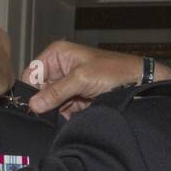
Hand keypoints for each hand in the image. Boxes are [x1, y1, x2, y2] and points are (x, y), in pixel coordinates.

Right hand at [23, 42, 170, 118]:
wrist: (139, 83)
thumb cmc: (116, 71)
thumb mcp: (82, 78)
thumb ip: (56, 91)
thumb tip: (34, 104)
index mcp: (57, 54)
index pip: (31, 73)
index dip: (31, 90)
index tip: (34, 105)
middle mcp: (59, 68)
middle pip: (39, 90)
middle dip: (44, 102)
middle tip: (54, 109)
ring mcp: (67, 85)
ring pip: (49, 103)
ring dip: (55, 110)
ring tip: (69, 110)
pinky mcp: (74, 99)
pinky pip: (60, 111)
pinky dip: (64, 116)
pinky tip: (74, 115)